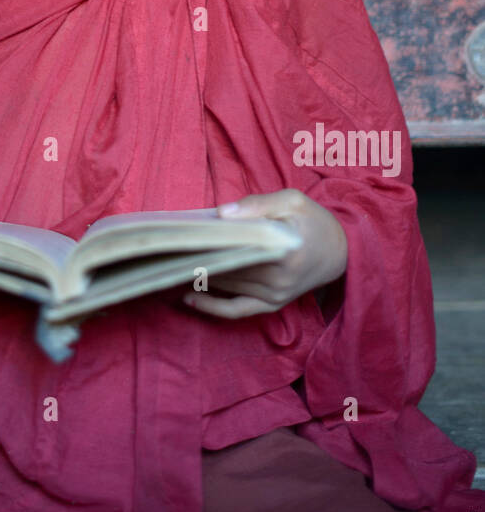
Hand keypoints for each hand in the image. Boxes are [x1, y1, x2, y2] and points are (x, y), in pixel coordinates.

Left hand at [182, 189, 346, 319]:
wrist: (342, 251)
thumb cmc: (314, 221)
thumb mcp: (292, 200)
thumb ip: (257, 205)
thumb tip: (220, 214)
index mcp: (283, 250)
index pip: (235, 246)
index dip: (207, 240)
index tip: (182, 233)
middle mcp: (278, 279)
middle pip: (227, 267)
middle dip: (198, 256)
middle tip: (168, 247)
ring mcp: (275, 296)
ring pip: (227, 287)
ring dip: (200, 276)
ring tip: (171, 264)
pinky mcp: (273, 305)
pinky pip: (237, 311)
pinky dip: (212, 307)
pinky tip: (189, 297)